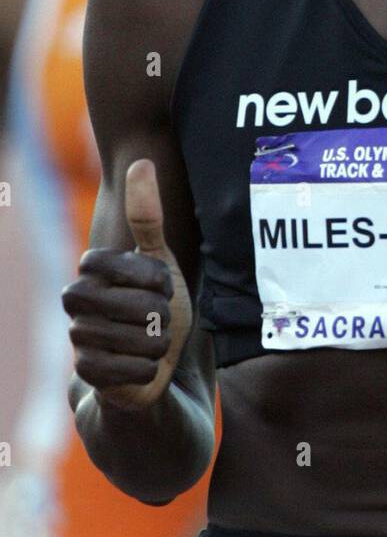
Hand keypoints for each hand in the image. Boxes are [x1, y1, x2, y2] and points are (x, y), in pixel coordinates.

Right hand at [63, 160, 193, 409]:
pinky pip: (128, 369)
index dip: (152, 278)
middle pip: (136, 304)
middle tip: (160, 316)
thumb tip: (141, 163)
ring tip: (154, 339)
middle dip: (160, 312)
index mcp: (90, 270)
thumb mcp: (161, 260)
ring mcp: (78, 336)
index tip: (160, 285)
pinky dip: (147, 367)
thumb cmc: (159, 304)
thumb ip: (148, 216)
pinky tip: (144, 363)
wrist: (156, 358)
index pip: (122, 265)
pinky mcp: (86, 372)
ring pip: (136, 338)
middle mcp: (76, 300)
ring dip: (158, 341)